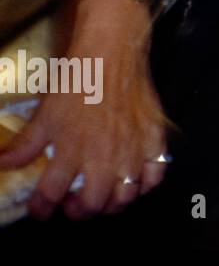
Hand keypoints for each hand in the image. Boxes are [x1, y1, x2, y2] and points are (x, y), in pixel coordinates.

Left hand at [0, 0, 168, 219]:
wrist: (113, 54)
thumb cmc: (78, 81)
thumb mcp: (44, 113)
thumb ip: (24, 145)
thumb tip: (1, 164)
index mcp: (70, 153)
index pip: (50, 196)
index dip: (41, 209)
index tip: (40, 210)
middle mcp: (102, 159)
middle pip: (92, 205)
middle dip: (78, 211)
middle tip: (73, 203)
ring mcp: (132, 151)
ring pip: (125, 197)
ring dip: (111, 204)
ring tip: (103, 195)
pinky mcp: (154, 140)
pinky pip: (155, 176)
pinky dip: (145, 185)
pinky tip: (135, 181)